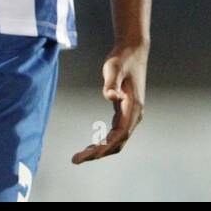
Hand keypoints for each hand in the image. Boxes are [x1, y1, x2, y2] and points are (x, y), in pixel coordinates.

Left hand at [71, 41, 147, 163]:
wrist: (133, 51)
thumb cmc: (122, 59)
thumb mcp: (113, 67)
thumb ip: (111, 82)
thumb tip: (110, 96)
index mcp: (133, 107)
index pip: (119, 135)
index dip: (104, 147)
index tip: (89, 156)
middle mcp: (134, 114)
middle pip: (117, 143)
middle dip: (98, 153)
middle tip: (76, 159)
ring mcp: (131, 114)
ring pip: (117, 140)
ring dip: (100, 149)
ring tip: (80, 156)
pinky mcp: (125, 111)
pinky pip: (116, 132)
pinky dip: (104, 141)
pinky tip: (92, 144)